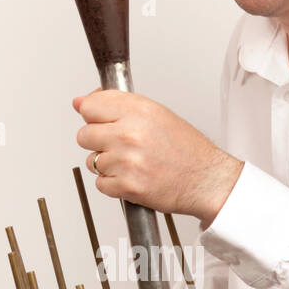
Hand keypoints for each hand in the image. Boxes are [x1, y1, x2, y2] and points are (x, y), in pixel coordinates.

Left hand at [73, 88, 242, 225]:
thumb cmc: (187, 149)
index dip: (93, 115)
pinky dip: (112, 183)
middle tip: (118, 145)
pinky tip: (130, 177)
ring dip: (106, 164)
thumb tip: (81, 102)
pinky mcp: (127, 186)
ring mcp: (127, 161)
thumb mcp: (156, 114)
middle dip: (97, 141)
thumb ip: (117, 105)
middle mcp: (130, 134)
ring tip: (130, 162)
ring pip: (91, 161)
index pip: (89, 107)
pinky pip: (100, 184)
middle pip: (84, 135)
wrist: (206, 180)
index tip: (100, 120)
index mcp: (139, 111)